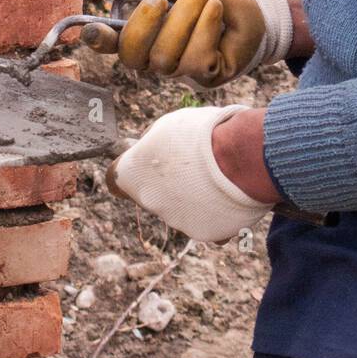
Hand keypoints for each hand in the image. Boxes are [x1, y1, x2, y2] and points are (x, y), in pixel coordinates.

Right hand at [80, 0, 292, 88]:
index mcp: (142, 30)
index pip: (111, 43)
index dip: (96, 40)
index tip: (91, 29)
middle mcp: (156, 55)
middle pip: (132, 57)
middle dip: (144, 25)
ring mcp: (182, 70)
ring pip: (166, 59)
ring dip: (185, 19)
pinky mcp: (207, 76)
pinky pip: (195, 61)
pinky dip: (206, 28)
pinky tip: (216, 12)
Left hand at [106, 104, 275, 242]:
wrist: (241, 157)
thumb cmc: (203, 133)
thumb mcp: (168, 125)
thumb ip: (153, 141)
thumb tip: (150, 146)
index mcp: (133, 174)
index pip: (115, 180)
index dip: (126, 171)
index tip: (138, 166)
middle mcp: (151, 202)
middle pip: (155, 192)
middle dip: (170, 181)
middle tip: (193, 163)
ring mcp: (177, 220)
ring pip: (183, 207)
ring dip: (195, 194)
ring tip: (218, 172)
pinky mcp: (204, 232)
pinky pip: (209, 220)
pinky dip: (217, 210)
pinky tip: (229, 192)